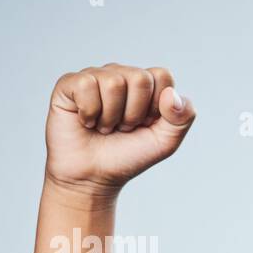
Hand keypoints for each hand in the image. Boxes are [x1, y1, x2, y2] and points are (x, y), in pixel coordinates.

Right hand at [44, 64, 195, 198]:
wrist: (93, 177)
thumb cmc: (128, 156)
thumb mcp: (165, 142)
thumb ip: (182, 118)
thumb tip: (171, 94)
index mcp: (145, 86)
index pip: (162, 76)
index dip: (156, 107)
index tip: (145, 124)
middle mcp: (120, 75)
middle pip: (140, 78)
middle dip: (134, 113)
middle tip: (123, 128)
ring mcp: (94, 77)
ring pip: (113, 82)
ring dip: (111, 116)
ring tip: (104, 127)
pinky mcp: (69, 84)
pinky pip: (86, 85)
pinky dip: (89, 112)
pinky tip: (86, 122)